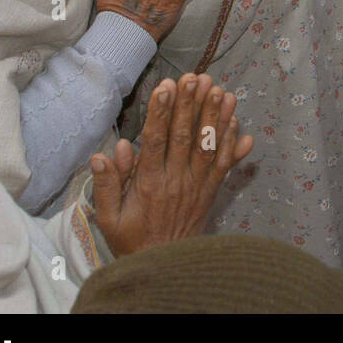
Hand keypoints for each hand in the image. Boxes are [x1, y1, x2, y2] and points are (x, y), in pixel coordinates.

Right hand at [90, 73, 253, 255]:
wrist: (164, 266)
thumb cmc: (131, 239)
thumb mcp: (108, 217)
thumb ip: (107, 184)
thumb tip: (105, 152)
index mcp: (148, 183)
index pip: (155, 141)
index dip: (161, 112)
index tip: (166, 86)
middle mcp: (175, 180)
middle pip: (184, 136)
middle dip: (190, 105)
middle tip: (195, 77)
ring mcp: (197, 185)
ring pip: (208, 146)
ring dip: (215, 116)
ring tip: (220, 90)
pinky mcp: (211, 191)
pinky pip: (224, 164)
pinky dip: (232, 141)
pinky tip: (236, 120)